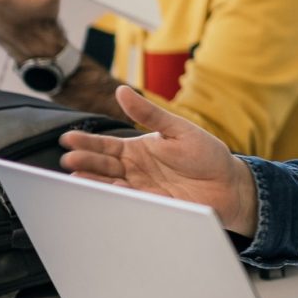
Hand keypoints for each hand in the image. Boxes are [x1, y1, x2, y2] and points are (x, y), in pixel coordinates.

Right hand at [60, 87, 258, 236]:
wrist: (229, 185)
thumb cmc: (206, 154)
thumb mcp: (178, 129)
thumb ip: (149, 114)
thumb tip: (122, 91)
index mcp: (138, 149)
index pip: (106, 145)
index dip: (87, 142)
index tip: (69, 138)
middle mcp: (134, 170)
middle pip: (103, 165)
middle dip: (85, 161)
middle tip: (69, 158)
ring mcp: (141, 189)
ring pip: (110, 185)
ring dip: (93, 181)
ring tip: (76, 176)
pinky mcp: (151, 206)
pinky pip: (129, 202)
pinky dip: (116, 198)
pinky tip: (104, 192)